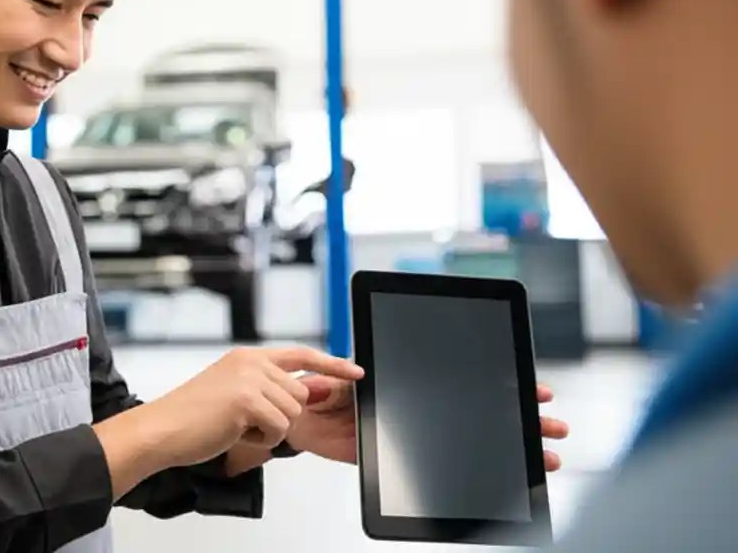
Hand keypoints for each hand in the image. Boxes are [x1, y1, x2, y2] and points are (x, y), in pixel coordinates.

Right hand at [140, 347, 363, 468]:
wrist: (162, 429)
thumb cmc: (192, 417)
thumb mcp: (232, 392)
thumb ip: (266, 388)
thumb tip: (307, 392)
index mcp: (247, 357)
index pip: (300, 355)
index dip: (331, 363)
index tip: (356, 370)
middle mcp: (251, 363)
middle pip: (300, 393)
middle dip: (280, 416)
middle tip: (245, 421)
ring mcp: (249, 379)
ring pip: (292, 413)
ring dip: (269, 430)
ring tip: (236, 426)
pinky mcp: (247, 400)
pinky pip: (278, 429)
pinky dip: (260, 440)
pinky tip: (234, 433)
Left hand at [284, 379, 569, 471]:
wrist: (299, 417)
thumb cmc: (318, 391)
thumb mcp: (334, 377)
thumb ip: (339, 376)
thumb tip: (345, 377)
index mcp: (412, 382)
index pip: (467, 379)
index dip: (505, 383)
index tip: (536, 389)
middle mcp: (421, 407)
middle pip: (484, 410)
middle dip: (524, 419)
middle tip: (555, 426)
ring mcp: (417, 432)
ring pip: (475, 439)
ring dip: (514, 448)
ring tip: (546, 456)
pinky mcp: (403, 458)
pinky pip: (445, 467)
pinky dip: (478, 472)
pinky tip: (509, 479)